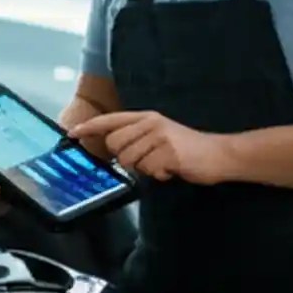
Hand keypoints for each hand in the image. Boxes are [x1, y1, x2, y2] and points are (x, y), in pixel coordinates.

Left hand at [69, 111, 234, 185]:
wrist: (219, 154)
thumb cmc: (188, 148)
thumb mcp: (160, 135)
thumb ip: (138, 139)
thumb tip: (115, 152)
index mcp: (147, 117)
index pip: (111, 120)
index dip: (90, 127)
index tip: (73, 133)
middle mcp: (150, 123)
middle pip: (115, 145)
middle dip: (126, 159)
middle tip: (147, 160)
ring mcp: (159, 137)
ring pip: (130, 160)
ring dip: (145, 168)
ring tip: (164, 163)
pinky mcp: (168, 153)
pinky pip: (149, 171)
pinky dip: (160, 174)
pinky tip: (173, 168)